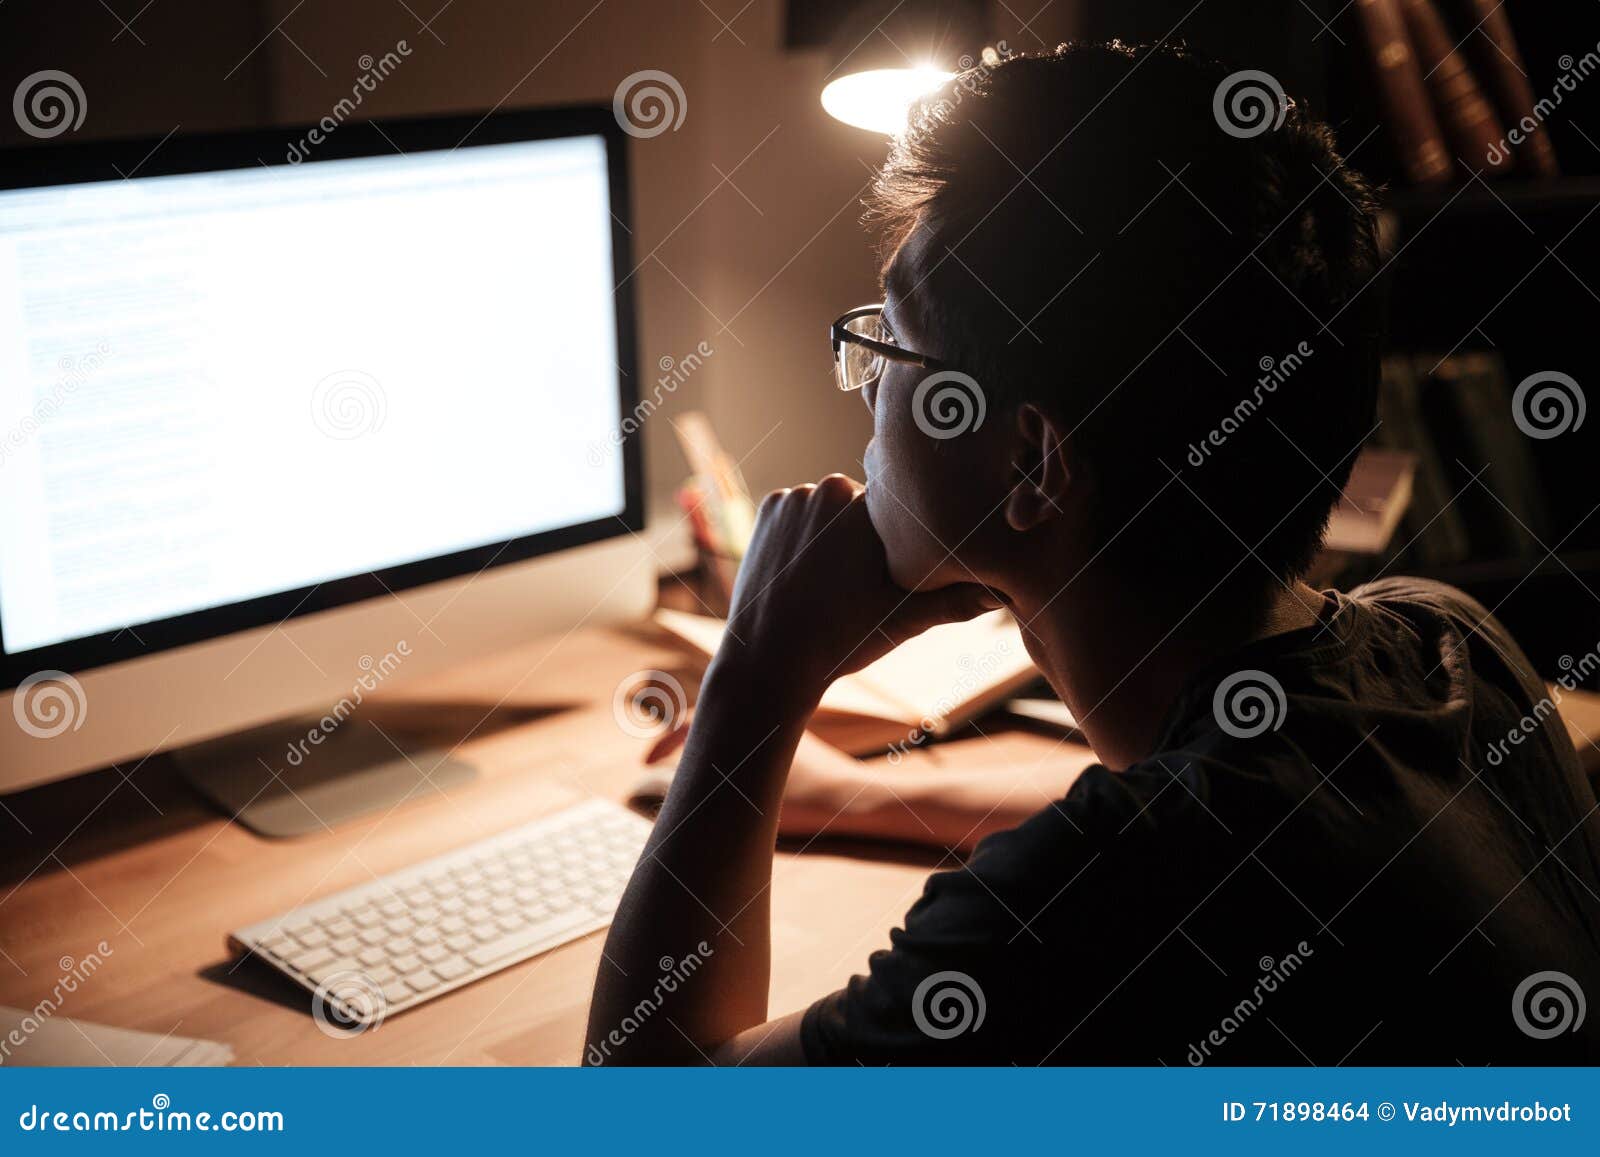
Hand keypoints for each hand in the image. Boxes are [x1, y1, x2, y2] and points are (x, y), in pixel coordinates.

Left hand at [714, 474, 999, 704]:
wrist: (770, 658)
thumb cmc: (844, 638)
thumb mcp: (906, 619)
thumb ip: (956, 600)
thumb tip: (1005, 592)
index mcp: (866, 505)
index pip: (899, 513)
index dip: (900, 546)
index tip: (889, 576)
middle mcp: (827, 487)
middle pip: (863, 507)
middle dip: (866, 538)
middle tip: (860, 584)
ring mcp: (793, 496)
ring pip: (831, 509)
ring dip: (834, 535)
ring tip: (831, 582)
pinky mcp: (768, 509)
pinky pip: (800, 514)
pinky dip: (805, 536)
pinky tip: (807, 572)